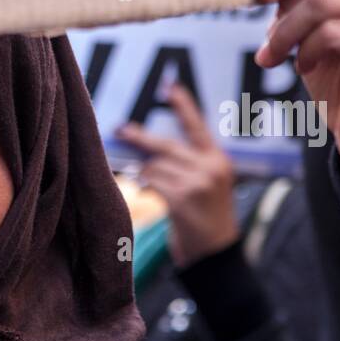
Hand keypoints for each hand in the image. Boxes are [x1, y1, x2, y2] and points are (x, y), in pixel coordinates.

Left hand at [117, 84, 239, 266]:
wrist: (215, 254)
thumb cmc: (205, 220)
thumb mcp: (207, 186)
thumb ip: (188, 166)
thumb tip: (148, 154)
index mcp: (218, 161)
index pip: (198, 127)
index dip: (183, 105)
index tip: (170, 86)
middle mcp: (211, 167)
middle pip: (166, 145)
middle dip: (140, 138)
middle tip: (121, 130)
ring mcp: (198, 182)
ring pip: (155, 166)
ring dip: (145, 173)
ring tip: (151, 184)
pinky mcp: (182, 198)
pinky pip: (153, 182)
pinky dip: (146, 185)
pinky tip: (150, 192)